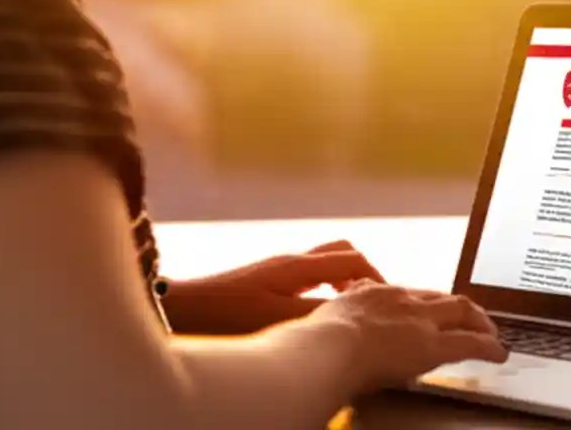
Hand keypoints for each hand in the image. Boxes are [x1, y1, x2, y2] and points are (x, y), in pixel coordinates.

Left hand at [162, 240, 385, 335]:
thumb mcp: (278, 319)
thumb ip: (318, 314)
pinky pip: (311, 276)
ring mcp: (278, 269)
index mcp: (299, 266)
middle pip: (342, 251)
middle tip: (374, 302)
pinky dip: (327, 289)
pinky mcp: (267, 280)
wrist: (182, 308)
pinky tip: (320, 315)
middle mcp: (292, 260)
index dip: (377, 278)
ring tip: (352, 311)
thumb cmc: (227, 315)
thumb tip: (354, 313)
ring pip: (325, 263)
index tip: (388, 303)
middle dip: (364, 272)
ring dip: (345, 281)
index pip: (353, 259)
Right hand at [308, 280, 508, 393]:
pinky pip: (471, 342)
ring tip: (490, 334)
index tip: (432, 312)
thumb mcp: (331, 313)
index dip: (428, 304)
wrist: (328, 348)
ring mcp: (420, 320)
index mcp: (376, 292)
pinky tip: (498, 353)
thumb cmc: (318, 341)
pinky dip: (488, 346)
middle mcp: (403, 299)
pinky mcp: (434, 344)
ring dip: (479, 322)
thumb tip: (345, 306)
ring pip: (462, 311)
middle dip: (460, 308)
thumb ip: (345, 307)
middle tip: (472, 319)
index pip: (412, 295)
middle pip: (442, 297)